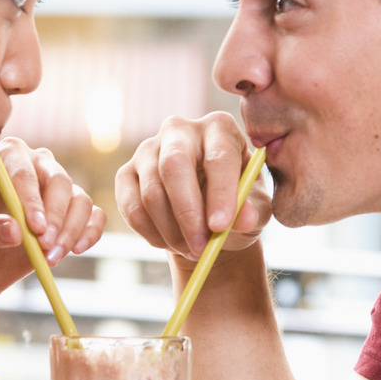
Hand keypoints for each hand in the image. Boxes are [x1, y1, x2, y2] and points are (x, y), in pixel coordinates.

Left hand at [0, 137, 103, 303]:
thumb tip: (14, 231)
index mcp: (5, 160)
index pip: (24, 173)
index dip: (33, 199)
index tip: (36, 227)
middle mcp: (35, 167)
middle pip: (59, 181)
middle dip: (56, 215)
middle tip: (45, 245)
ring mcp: (55, 191)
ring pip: (80, 200)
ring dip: (71, 230)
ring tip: (52, 258)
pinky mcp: (70, 215)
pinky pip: (94, 216)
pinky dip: (90, 233)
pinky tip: (76, 250)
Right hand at [115, 112, 271, 261]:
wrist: (207, 214)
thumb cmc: (237, 204)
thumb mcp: (254, 209)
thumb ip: (252, 212)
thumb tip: (244, 218)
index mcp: (219, 128)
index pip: (218, 156)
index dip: (220, 193)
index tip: (221, 226)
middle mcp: (180, 130)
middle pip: (174, 164)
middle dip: (187, 212)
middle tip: (201, 248)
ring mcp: (148, 149)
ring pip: (151, 192)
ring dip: (172, 231)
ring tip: (193, 251)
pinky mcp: (126, 174)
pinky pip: (132, 207)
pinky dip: (151, 233)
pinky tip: (171, 243)